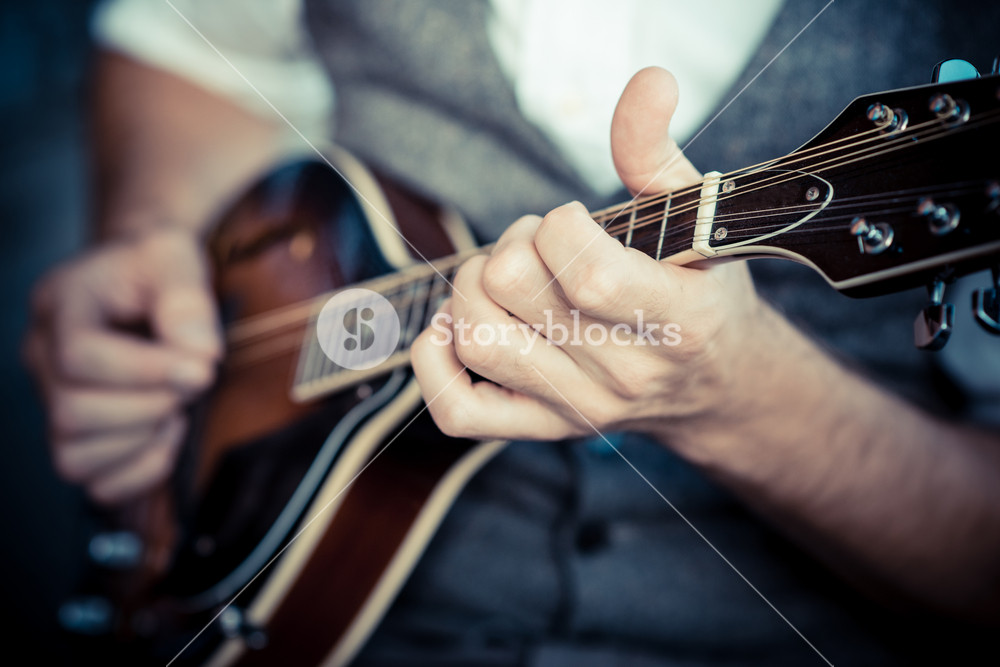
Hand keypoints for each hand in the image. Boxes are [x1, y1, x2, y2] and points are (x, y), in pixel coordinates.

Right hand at [23, 229, 220, 504]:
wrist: (143, 276)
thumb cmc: (155, 267)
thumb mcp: (174, 256)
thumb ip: (186, 299)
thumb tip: (200, 356)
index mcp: (59, 306)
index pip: (79, 356)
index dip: (145, 372)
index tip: (202, 368)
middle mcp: (41, 357)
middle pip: (72, 413)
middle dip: (148, 406)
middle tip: (192, 384)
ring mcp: (52, 402)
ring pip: (74, 456)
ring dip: (142, 442)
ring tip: (176, 407)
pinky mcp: (76, 436)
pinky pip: (94, 484)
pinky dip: (139, 473)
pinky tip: (166, 436)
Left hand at [411, 67, 762, 447]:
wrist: (717, 386)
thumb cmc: (702, 293)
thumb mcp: (697, 220)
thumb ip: (656, 152)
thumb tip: (647, 81)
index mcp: (678, 320)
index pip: (587, 274)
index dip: (558, 226)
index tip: (573, 219)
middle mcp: (625, 373)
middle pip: (511, 291)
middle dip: (512, 243)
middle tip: (539, 244)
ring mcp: (580, 408)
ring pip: (477, 338)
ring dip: (473, 287)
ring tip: (508, 278)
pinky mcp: (544, 428)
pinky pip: (458, 410)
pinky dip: (434, 361)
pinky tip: (458, 325)